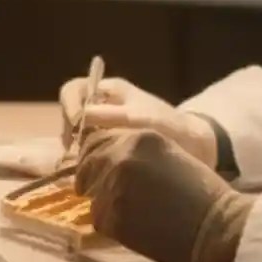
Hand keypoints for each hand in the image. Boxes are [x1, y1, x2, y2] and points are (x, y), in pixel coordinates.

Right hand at [58, 77, 217, 167]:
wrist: (193, 148)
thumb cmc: (169, 125)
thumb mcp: (140, 118)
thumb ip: (112, 116)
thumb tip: (80, 118)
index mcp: (109, 90)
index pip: (74, 91)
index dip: (69, 105)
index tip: (75, 125)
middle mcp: (102, 107)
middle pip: (70, 114)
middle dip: (69, 131)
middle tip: (76, 150)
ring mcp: (104, 128)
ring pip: (75, 136)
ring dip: (76, 148)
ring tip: (83, 163)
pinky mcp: (107, 149)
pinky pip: (86, 152)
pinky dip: (84, 161)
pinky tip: (89, 171)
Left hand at [75, 129, 253, 261]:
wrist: (214, 226)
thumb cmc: (202, 192)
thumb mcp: (169, 156)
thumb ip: (138, 154)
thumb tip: (110, 164)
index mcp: (138, 138)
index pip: (96, 141)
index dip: (93, 155)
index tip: (95, 168)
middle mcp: (121, 157)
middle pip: (87, 165)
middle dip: (90, 179)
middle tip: (100, 193)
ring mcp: (113, 187)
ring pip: (93, 195)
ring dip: (104, 203)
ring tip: (130, 213)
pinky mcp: (112, 216)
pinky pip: (99, 219)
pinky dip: (111, 224)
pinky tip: (133, 227)